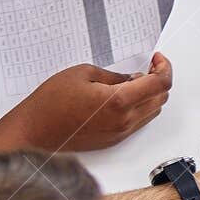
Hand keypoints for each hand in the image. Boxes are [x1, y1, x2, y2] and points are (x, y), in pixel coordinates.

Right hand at [0, 54, 171, 155]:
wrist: (35, 131)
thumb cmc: (51, 103)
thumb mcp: (84, 73)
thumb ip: (114, 76)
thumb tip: (132, 79)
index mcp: (119, 101)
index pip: (160, 84)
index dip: (164, 68)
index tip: (156, 59)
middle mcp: (124, 121)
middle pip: (161, 98)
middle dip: (160, 79)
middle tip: (148, 67)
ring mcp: (120, 133)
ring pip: (152, 112)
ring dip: (151, 94)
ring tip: (135, 80)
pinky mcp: (114, 140)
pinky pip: (139, 122)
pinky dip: (141, 107)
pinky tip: (126, 96)